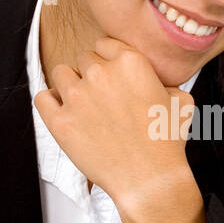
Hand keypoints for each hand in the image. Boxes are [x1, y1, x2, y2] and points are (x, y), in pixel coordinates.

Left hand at [33, 36, 194, 209]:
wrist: (149, 178)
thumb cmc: (166, 143)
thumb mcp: (181, 101)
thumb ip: (166, 81)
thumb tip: (157, 82)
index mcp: (129, 62)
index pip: (104, 44)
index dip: (108, 59)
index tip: (112, 75)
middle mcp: (100, 73)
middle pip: (83, 58)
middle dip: (92, 74)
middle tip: (102, 97)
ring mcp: (77, 97)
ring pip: (61, 72)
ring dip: (70, 84)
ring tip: (82, 103)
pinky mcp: (60, 121)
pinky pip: (42, 98)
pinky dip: (50, 102)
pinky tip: (63, 111)